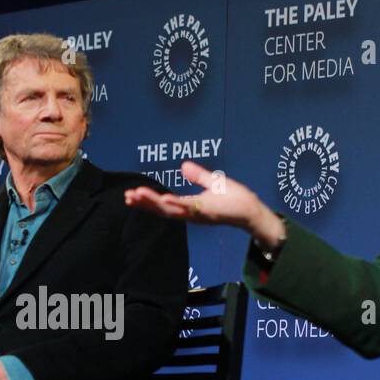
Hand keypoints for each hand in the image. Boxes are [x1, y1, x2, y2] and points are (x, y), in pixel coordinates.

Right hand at [124, 161, 284, 247]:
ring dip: (154, 203)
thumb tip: (182, 165)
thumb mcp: (213, 182)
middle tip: (127, 196)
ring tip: (138, 196)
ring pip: (171, 210)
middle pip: (162, 209)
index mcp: (189, 206)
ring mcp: (198, 214)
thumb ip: (198, 175)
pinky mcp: (208, 212)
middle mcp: (190, 213)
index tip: (131, 194)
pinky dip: (176, 204)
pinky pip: (189, 208)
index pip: (163, 203)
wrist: (252, 209)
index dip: (147, 200)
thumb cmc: (235, 199)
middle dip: (144, 203)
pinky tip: (165, 198)